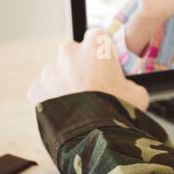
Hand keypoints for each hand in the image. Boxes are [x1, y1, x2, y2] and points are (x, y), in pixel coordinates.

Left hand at [27, 27, 149, 111]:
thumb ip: (128, 84)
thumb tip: (127, 89)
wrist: (93, 135)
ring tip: (78, 106)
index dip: (101, 53)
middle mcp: (69, 51)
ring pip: (57, 73)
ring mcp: (50, 70)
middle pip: (73, 53)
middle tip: (91, 88)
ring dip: (65, 84)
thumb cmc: (118, 110)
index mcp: (96, 45)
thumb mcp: (137, 93)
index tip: (104, 67)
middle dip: (80, 67)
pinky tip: (64, 114)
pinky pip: (44, 92)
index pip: (97, 37)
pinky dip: (51, 101)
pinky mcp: (36, 89)